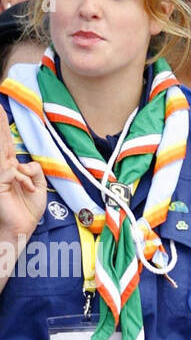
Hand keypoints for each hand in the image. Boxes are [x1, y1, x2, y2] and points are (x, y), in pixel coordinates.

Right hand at [0, 104, 46, 243]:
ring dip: (1, 133)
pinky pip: (13, 171)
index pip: (6, 144)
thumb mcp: (38, 186)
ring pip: (2, 151)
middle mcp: (3, 169)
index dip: (2, 128)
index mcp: (11, 168)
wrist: (20, 229)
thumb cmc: (27, 210)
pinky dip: (24, 179)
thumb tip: (26, 164)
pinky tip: (27, 188)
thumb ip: (34, 170)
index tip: (0, 110)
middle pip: (1, 143)